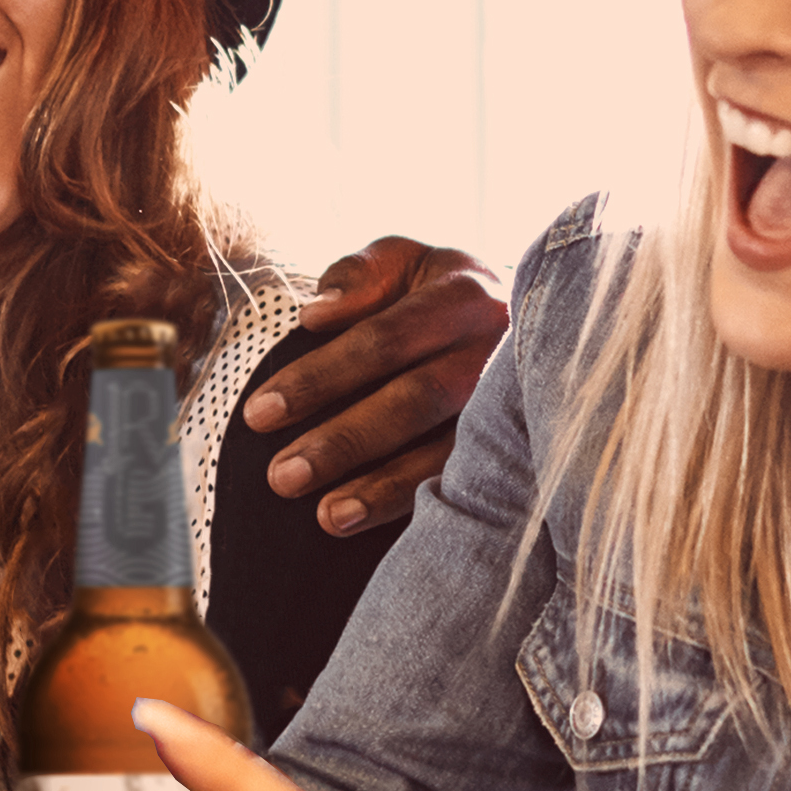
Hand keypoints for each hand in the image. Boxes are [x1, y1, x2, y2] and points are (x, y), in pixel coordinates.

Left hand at [240, 237, 502, 536]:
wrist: (532, 320)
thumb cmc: (438, 292)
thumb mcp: (403, 261)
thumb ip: (359, 276)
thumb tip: (315, 315)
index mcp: (462, 294)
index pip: (382, 340)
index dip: (320, 377)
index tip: (258, 414)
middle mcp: (495, 349)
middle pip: (415, 399)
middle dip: (345, 440)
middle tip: (282, 477)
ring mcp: (513, 403)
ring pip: (449, 451)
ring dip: (386, 488)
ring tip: (328, 518)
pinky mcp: (519, 445)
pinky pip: (471, 482)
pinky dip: (423, 506)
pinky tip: (379, 529)